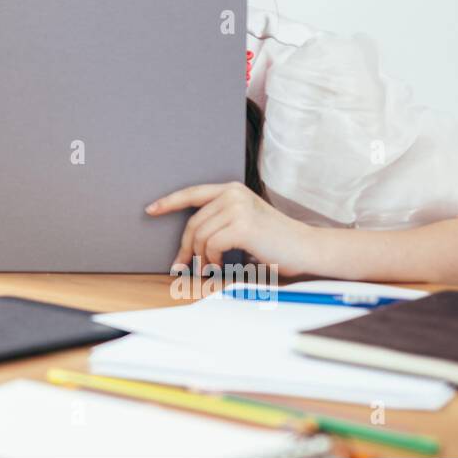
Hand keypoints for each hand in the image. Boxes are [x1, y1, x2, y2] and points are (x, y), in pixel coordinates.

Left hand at [146, 182, 314, 275]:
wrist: (306, 249)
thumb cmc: (275, 242)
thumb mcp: (244, 224)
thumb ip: (218, 225)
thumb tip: (187, 247)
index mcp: (232, 190)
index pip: (192, 193)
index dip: (169, 202)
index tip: (150, 210)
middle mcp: (233, 193)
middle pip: (193, 223)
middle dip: (185, 248)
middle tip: (181, 266)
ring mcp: (238, 207)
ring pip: (200, 236)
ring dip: (201, 258)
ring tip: (211, 268)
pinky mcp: (242, 225)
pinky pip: (211, 246)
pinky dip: (212, 260)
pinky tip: (222, 266)